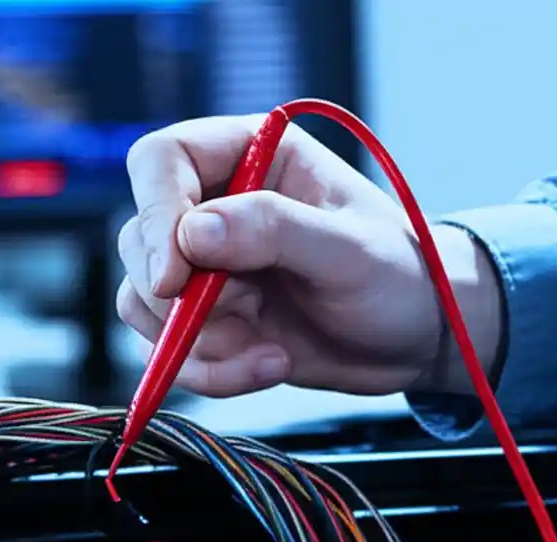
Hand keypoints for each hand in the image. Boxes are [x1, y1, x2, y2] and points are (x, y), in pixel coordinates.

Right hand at [116, 115, 504, 396]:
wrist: (417, 340)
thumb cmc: (400, 275)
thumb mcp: (347, 249)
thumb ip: (273, 229)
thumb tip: (192, 233)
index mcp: (248, 155)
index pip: (161, 161)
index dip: (156, 212)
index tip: (175, 275)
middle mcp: (214, 204)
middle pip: (138, 237)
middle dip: (175, 293)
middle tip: (234, 316)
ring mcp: (204, 265)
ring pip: (142, 299)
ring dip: (197, 340)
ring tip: (266, 350)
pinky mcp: (204, 318)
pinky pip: (165, 347)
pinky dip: (209, 370)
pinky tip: (268, 365)